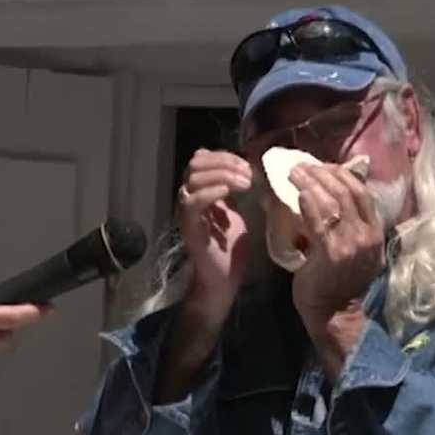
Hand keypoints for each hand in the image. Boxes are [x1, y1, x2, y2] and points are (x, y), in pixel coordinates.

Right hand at [176, 148, 252, 317]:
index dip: (225, 156)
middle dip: (224, 163)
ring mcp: (186, 210)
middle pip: (196, 163)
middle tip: (247, 174)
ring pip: (194, 178)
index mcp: (200, 191)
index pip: (203, 158)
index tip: (248, 166)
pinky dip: (211, 192)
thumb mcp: (235, 210)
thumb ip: (233, 189)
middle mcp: (189, 196)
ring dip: (222, 175)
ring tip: (245, 184)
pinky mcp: (188, 226)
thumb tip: (244, 168)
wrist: (223, 278)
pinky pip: (192, 201)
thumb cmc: (230, 247)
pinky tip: (228, 194)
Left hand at [290, 162, 385, 328]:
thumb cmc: (336, 282)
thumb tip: (318, 195)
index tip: (323, 167)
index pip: (363, 193)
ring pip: (334, 201)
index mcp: (374, 233)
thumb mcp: (351, 250)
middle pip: (349, 191)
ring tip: (295, 173)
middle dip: (324, 173)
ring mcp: (352, 244)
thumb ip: (344, 226)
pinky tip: (298, 194)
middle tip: (303, 166)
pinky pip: (320, 219)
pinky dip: (308, 203)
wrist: (334, 314)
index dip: (343, 175)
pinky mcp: (332, 252)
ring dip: (312, 182)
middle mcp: (368, 236)